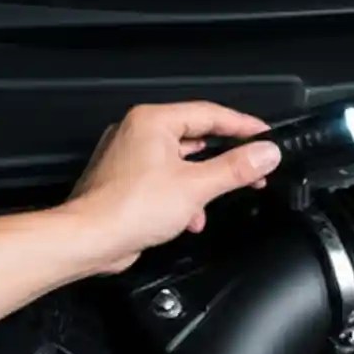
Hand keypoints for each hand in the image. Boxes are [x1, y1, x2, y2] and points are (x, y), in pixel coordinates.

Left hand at [65, 102, 282, 273]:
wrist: (88, 239)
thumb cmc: (128, 208)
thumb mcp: (196, 187)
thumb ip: (235, 168)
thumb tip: (265, 153)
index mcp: (152, 121)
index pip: (209, 113)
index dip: (242, 125)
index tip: (264, 135)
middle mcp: (137, 132)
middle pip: (195, 137)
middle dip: (224, 158)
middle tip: (253, 167)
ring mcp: (128, 156)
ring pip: (180, 161)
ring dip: (203, 182)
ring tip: (221, 197)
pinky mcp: (124, 181)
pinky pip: (164, 179)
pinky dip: (182, 195)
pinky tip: (190, 218)